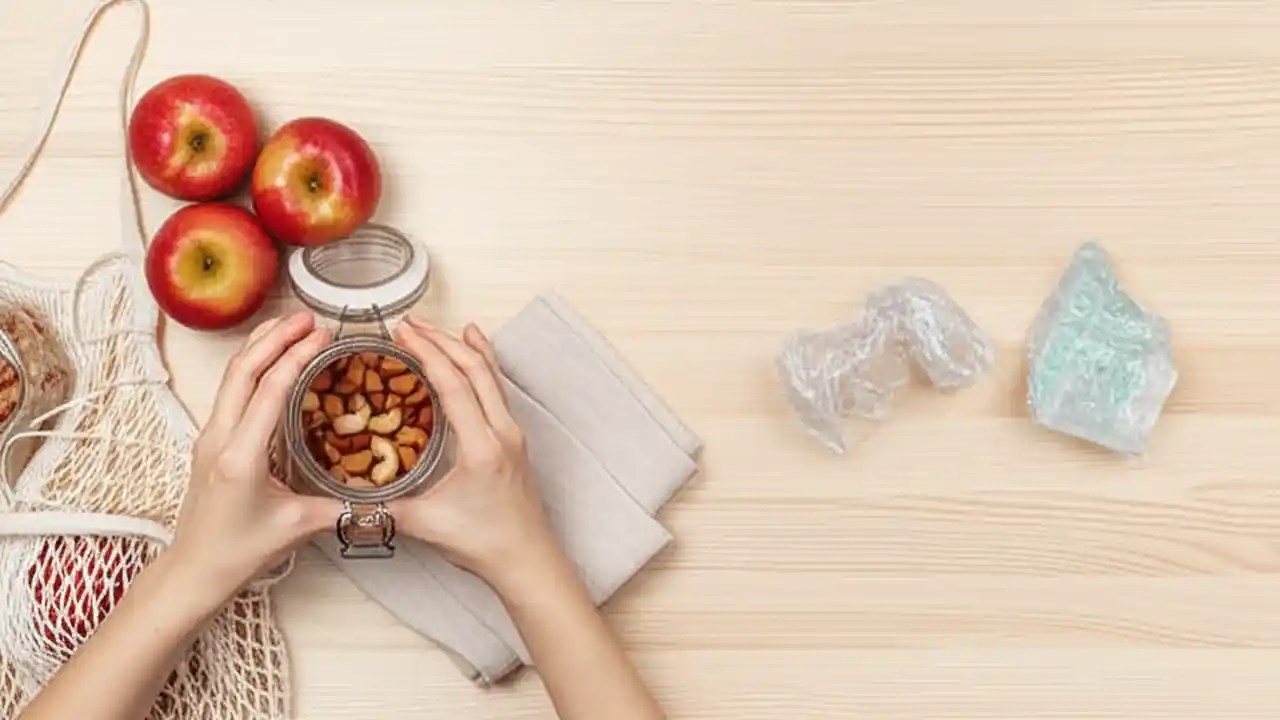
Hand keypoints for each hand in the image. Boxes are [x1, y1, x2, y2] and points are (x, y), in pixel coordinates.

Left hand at [165, 312, 342, 610]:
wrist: (194, 570)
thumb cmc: (240, 552)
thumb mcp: (298, 527)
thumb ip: (342, 505)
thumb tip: (385, 498)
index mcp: (241, 454)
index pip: (270, 390)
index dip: (296, 357)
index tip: (321, 335)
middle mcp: (220, 437)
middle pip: (242, 370)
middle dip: (274, 338)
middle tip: (307, 318)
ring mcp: (210, 437)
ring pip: (231, 376)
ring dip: (259, 346)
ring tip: (288, 325)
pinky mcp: (211, 442)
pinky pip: (230, 392)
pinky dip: (251, 367)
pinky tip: (270, 361)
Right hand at [390, 318, 557, 589]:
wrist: (528, 560)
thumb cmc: (484, 544)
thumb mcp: (426, 524)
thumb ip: (384, 507)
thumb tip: (343, 497)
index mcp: (482, 446)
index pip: (454, 385)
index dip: (427, 355)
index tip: (403, 333)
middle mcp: (503, 431)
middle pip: (474, 370)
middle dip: (441, 341)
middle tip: (410, 324)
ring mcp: (513, 433)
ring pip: (491, 376)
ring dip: (463, 348)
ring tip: (439, 327)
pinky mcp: (515, 439)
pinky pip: (498, 389)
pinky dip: (484, 364)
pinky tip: (477, 349)